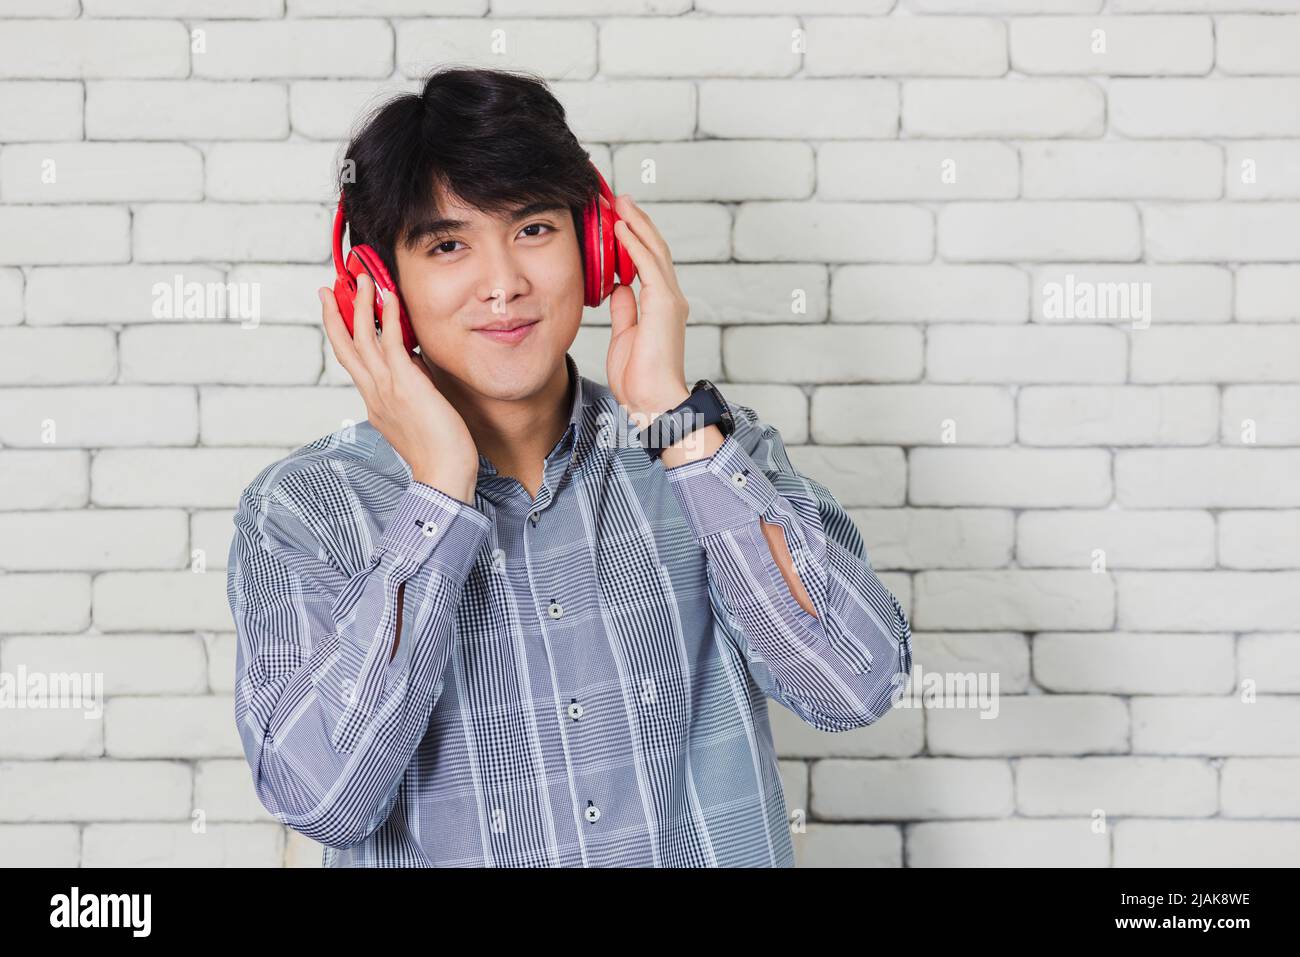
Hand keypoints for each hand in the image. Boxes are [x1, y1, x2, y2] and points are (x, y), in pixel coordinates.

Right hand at [319, 275, 478, 503]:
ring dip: (359, 305)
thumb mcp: (418, 416)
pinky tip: (387, 296)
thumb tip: (416, 364)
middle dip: (333, 315)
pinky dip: (387, 317)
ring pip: (362, 339)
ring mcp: (386, 389)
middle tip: (326, 289)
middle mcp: (373, 394)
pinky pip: (392, 343)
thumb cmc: (439, 454)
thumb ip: (412, 388)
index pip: (352, 363)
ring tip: (359, 279)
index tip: (337, 315)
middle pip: (344, 347)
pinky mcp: (405, 385)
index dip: (342, 335)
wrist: (443, 476)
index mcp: (374, 403)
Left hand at [606, 194, 690, 428]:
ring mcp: (670, 300)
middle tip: (619, 199)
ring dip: (636, 224)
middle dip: (637, 222)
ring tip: (619, 202)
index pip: (648, 263)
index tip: (618, 219)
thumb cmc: (639, 378)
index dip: (634, 239)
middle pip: (654, 250)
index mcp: (661, 306)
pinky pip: (648, 266)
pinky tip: (621, 227)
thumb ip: (624, 310)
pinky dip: (634, 244)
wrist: (652, 401)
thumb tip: (618, 287)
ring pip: (654, 251)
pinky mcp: (664, 304)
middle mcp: (670, 298)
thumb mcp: (625, 336)